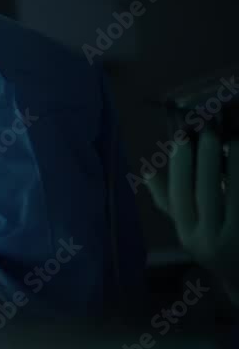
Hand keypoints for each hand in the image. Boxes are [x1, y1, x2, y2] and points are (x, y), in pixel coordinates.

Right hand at [146, 125, 238, 303]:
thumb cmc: (217, 247)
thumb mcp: (190, 228)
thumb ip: (170, 201)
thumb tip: (148, 171)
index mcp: (188, 235)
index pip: (178, 196)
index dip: (179, 166)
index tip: (182, 139)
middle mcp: (209, 240)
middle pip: (204, 193)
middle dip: (205, 160)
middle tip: (210, 132)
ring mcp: (234, 240)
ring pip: (233, 196)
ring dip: (234, 165)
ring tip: (236, 140)